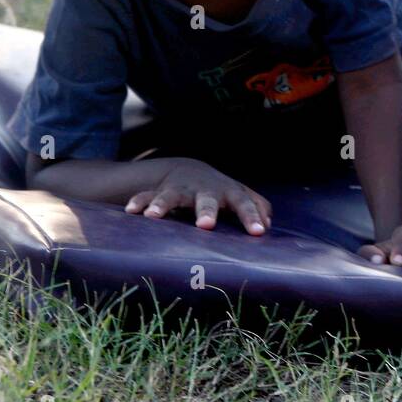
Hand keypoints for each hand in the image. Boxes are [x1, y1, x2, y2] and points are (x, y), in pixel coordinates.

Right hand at [125, 159, 272, 234]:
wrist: (190, 170)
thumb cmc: (222, 191)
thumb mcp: (242, 196)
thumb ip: (259, 207)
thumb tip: (270, 226)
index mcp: (229, 192)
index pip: (244, 203)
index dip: (251, 217)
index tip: (259, 232)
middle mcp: (205, 190)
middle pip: (207, 199)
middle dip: (206, 210)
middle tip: (206, 225)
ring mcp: (182, 189)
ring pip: (171, 195)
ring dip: (162, 204)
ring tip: (153, 216)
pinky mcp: (160, 191)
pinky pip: (146, 195)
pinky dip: (139, 202)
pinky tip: (131, 211)